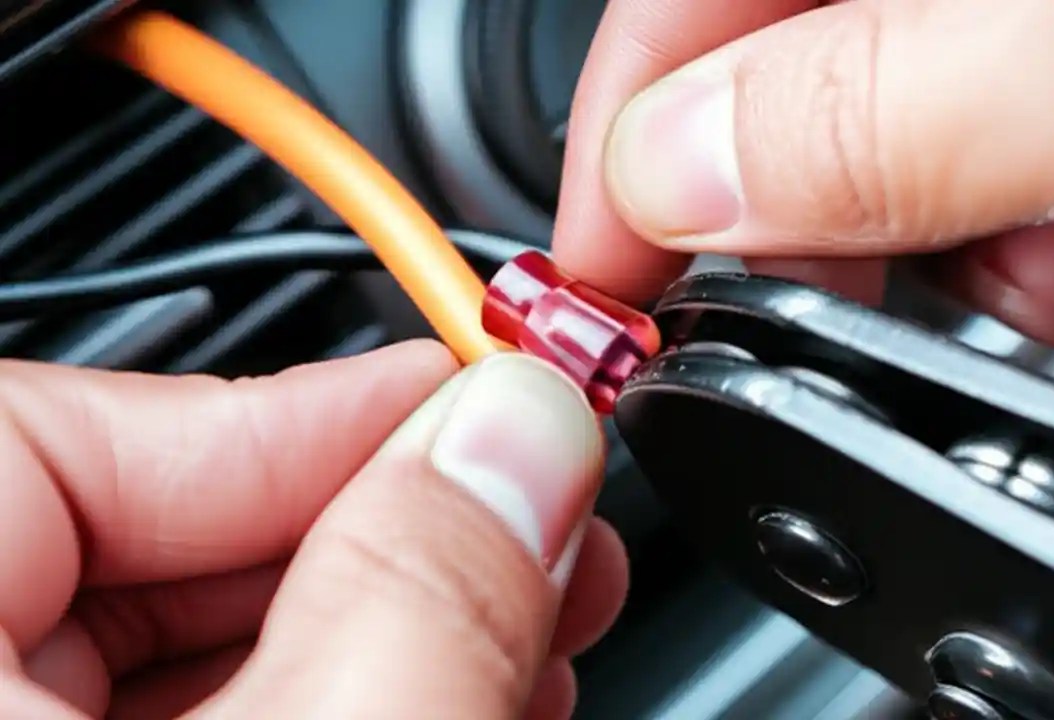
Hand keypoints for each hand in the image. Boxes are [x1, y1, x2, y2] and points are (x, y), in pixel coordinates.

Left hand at [0, 342, 624, 718]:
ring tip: (524, 637)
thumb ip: (406, 603)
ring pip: (163, 658)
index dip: (295, 414)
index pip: (35, 434)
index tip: (471, 413)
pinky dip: (319, 706)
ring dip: (368, 628)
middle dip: (365, 535)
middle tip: (529, 531)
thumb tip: (514, 440)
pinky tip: (439, 699)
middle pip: (122, 547)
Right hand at [553, 0, 1053, 432]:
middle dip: (809, 218)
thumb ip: (912, 102)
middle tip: (802, 302)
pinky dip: (1053, 401)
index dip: (647, 92)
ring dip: (960, 307)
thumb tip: (676, 165)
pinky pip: (1049, 354)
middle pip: (826, 110)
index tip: (599, 246)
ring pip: (929, 240)